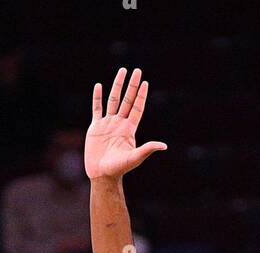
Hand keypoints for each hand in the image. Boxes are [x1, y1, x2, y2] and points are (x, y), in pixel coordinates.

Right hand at [85, 67, 166, 181]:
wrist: (102, 175)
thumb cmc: (119, 169)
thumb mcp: (135, 158)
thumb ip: (147, 148)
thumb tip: (164, 146)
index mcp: (129, 129)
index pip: (136, 108)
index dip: (141, 96)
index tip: (145, 83)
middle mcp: (119, 124)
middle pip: (127, 100)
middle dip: (132, 86)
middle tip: (137, 71)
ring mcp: (107, 124)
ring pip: (113, 100)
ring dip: (117, 86)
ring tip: (122, 71)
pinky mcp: (95, 127)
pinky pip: (96, 109)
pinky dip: (97, 97)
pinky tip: (99, 86)